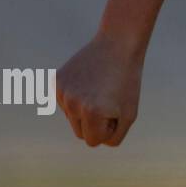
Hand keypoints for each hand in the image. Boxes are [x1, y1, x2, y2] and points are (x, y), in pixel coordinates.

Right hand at [56, 31, 145, 146]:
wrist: (118, 44)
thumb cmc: (127, 81)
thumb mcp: (129, 114)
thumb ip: (113, 136)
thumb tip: (95, 142)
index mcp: (92, 112)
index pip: (94, 141)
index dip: (108, 129)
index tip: (116, 110)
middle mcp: (73, 103)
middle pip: (80, 133)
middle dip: (95, 123)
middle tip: (109, 100)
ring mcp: (62, 92)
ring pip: (72, 117)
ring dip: (85, 109)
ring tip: (99, 88)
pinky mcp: (56, 82)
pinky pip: (65, 102)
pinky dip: (76, 96)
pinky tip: (87, 80)